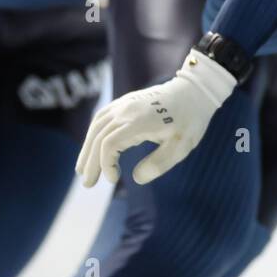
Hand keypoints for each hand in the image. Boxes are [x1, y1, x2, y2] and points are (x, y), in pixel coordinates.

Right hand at [76, 48, 236, 186]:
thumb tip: (135, 178)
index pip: (109, 144)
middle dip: (90, 162)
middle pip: (98, 137)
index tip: (114, 179)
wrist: (194, 91)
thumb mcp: (181, 146)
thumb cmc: (190, 120)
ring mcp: (124, 103)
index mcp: (139, 122)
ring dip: (87, 148)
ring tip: (83, 169)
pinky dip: (93, 134)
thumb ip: (158, 164)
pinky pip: (102, 117)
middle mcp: (126, 110)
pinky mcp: (125, 101)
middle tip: (88, 184)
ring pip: (96, 126)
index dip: (106, 164)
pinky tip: (92, 146)